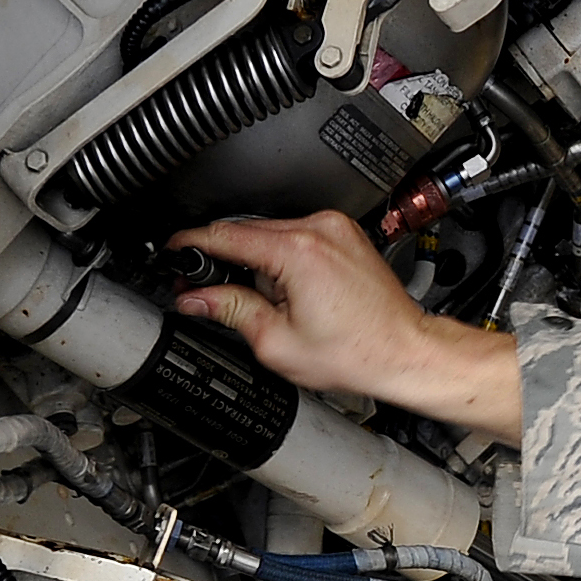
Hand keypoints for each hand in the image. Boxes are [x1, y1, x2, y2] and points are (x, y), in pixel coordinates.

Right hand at [169, 211, 521, 441]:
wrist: (406, 351)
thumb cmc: (358, 352)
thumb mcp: (277, 342)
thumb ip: (231, 311)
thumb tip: (196, 298)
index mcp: (298, 251)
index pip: (225, 235)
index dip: (191, 244)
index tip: (174, 252)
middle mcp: (320, 230)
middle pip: (248, 233)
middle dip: (227, 261)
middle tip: (212, 291)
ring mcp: (336, 228)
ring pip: (272, 233)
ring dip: (258, 261)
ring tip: (273, 300)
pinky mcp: (345, 234)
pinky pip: (298, 235)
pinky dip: (284, 257)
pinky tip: (294, 289)